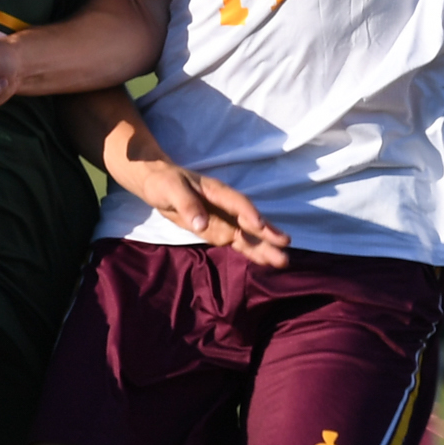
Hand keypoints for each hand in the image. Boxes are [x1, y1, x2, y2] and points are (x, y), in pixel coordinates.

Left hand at [130, 162, 290, 265]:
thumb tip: (202, 225)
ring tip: (283, 261)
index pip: (237, 203)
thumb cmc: (165, 183)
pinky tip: (266, 261)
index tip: (261, 226)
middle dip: (267, 233)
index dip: (249, 213)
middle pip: (249, 221)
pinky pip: (238, 242)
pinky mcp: (219, 231)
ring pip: (248, 235)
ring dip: (264, 247)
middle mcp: (226, 206)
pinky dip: (252, 251)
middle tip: (285, 245)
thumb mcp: (171, 190)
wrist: (158, 184)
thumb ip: (187, 205)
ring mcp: (224, 220)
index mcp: (217, 192)